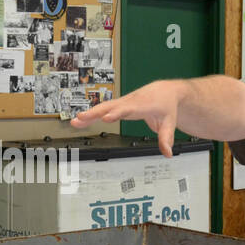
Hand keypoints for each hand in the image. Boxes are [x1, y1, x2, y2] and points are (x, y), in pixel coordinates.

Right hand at [70, 80, 184, 157]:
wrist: (164, 91)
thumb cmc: (166, 104)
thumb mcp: (169, 122)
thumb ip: (166, 137)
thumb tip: (167, 153)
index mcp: (142, 105)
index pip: (128, 109)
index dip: (117, 113)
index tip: (106, 118)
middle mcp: (129, 102)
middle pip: (110, 107)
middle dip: (95, 113)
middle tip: (82, 118)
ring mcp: (122, 102)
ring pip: (103, 107)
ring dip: (89, 114)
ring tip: (75, 122)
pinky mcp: (118, 104)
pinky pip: (103, 109)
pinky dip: (91, 115)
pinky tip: (79, 121)